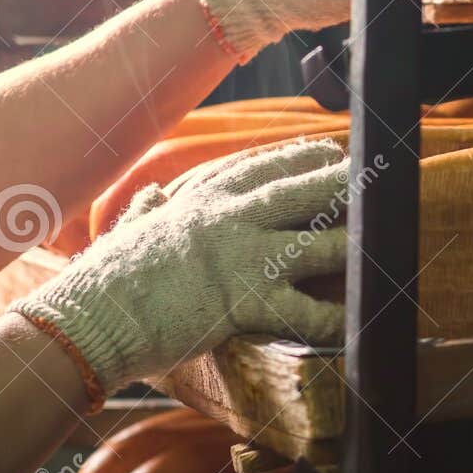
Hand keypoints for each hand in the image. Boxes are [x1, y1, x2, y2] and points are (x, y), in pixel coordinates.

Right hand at [11, 140, 350, 404]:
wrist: (86, 319)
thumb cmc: (103, 281)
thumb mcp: (127, 231)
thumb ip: (146, 210)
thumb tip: (150, 196)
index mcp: (199, 199)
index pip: (259, 167)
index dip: (299, 158)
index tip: (327, 150)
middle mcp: (225, 219)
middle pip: (298, 192)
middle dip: (340, 184)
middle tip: (375, 180)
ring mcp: (238, 258)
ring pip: (314, 245)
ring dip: (353, 244)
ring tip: (386, 242)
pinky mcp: (242, 302)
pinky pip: (301, 312)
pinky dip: (332, 320)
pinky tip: (355, 322)